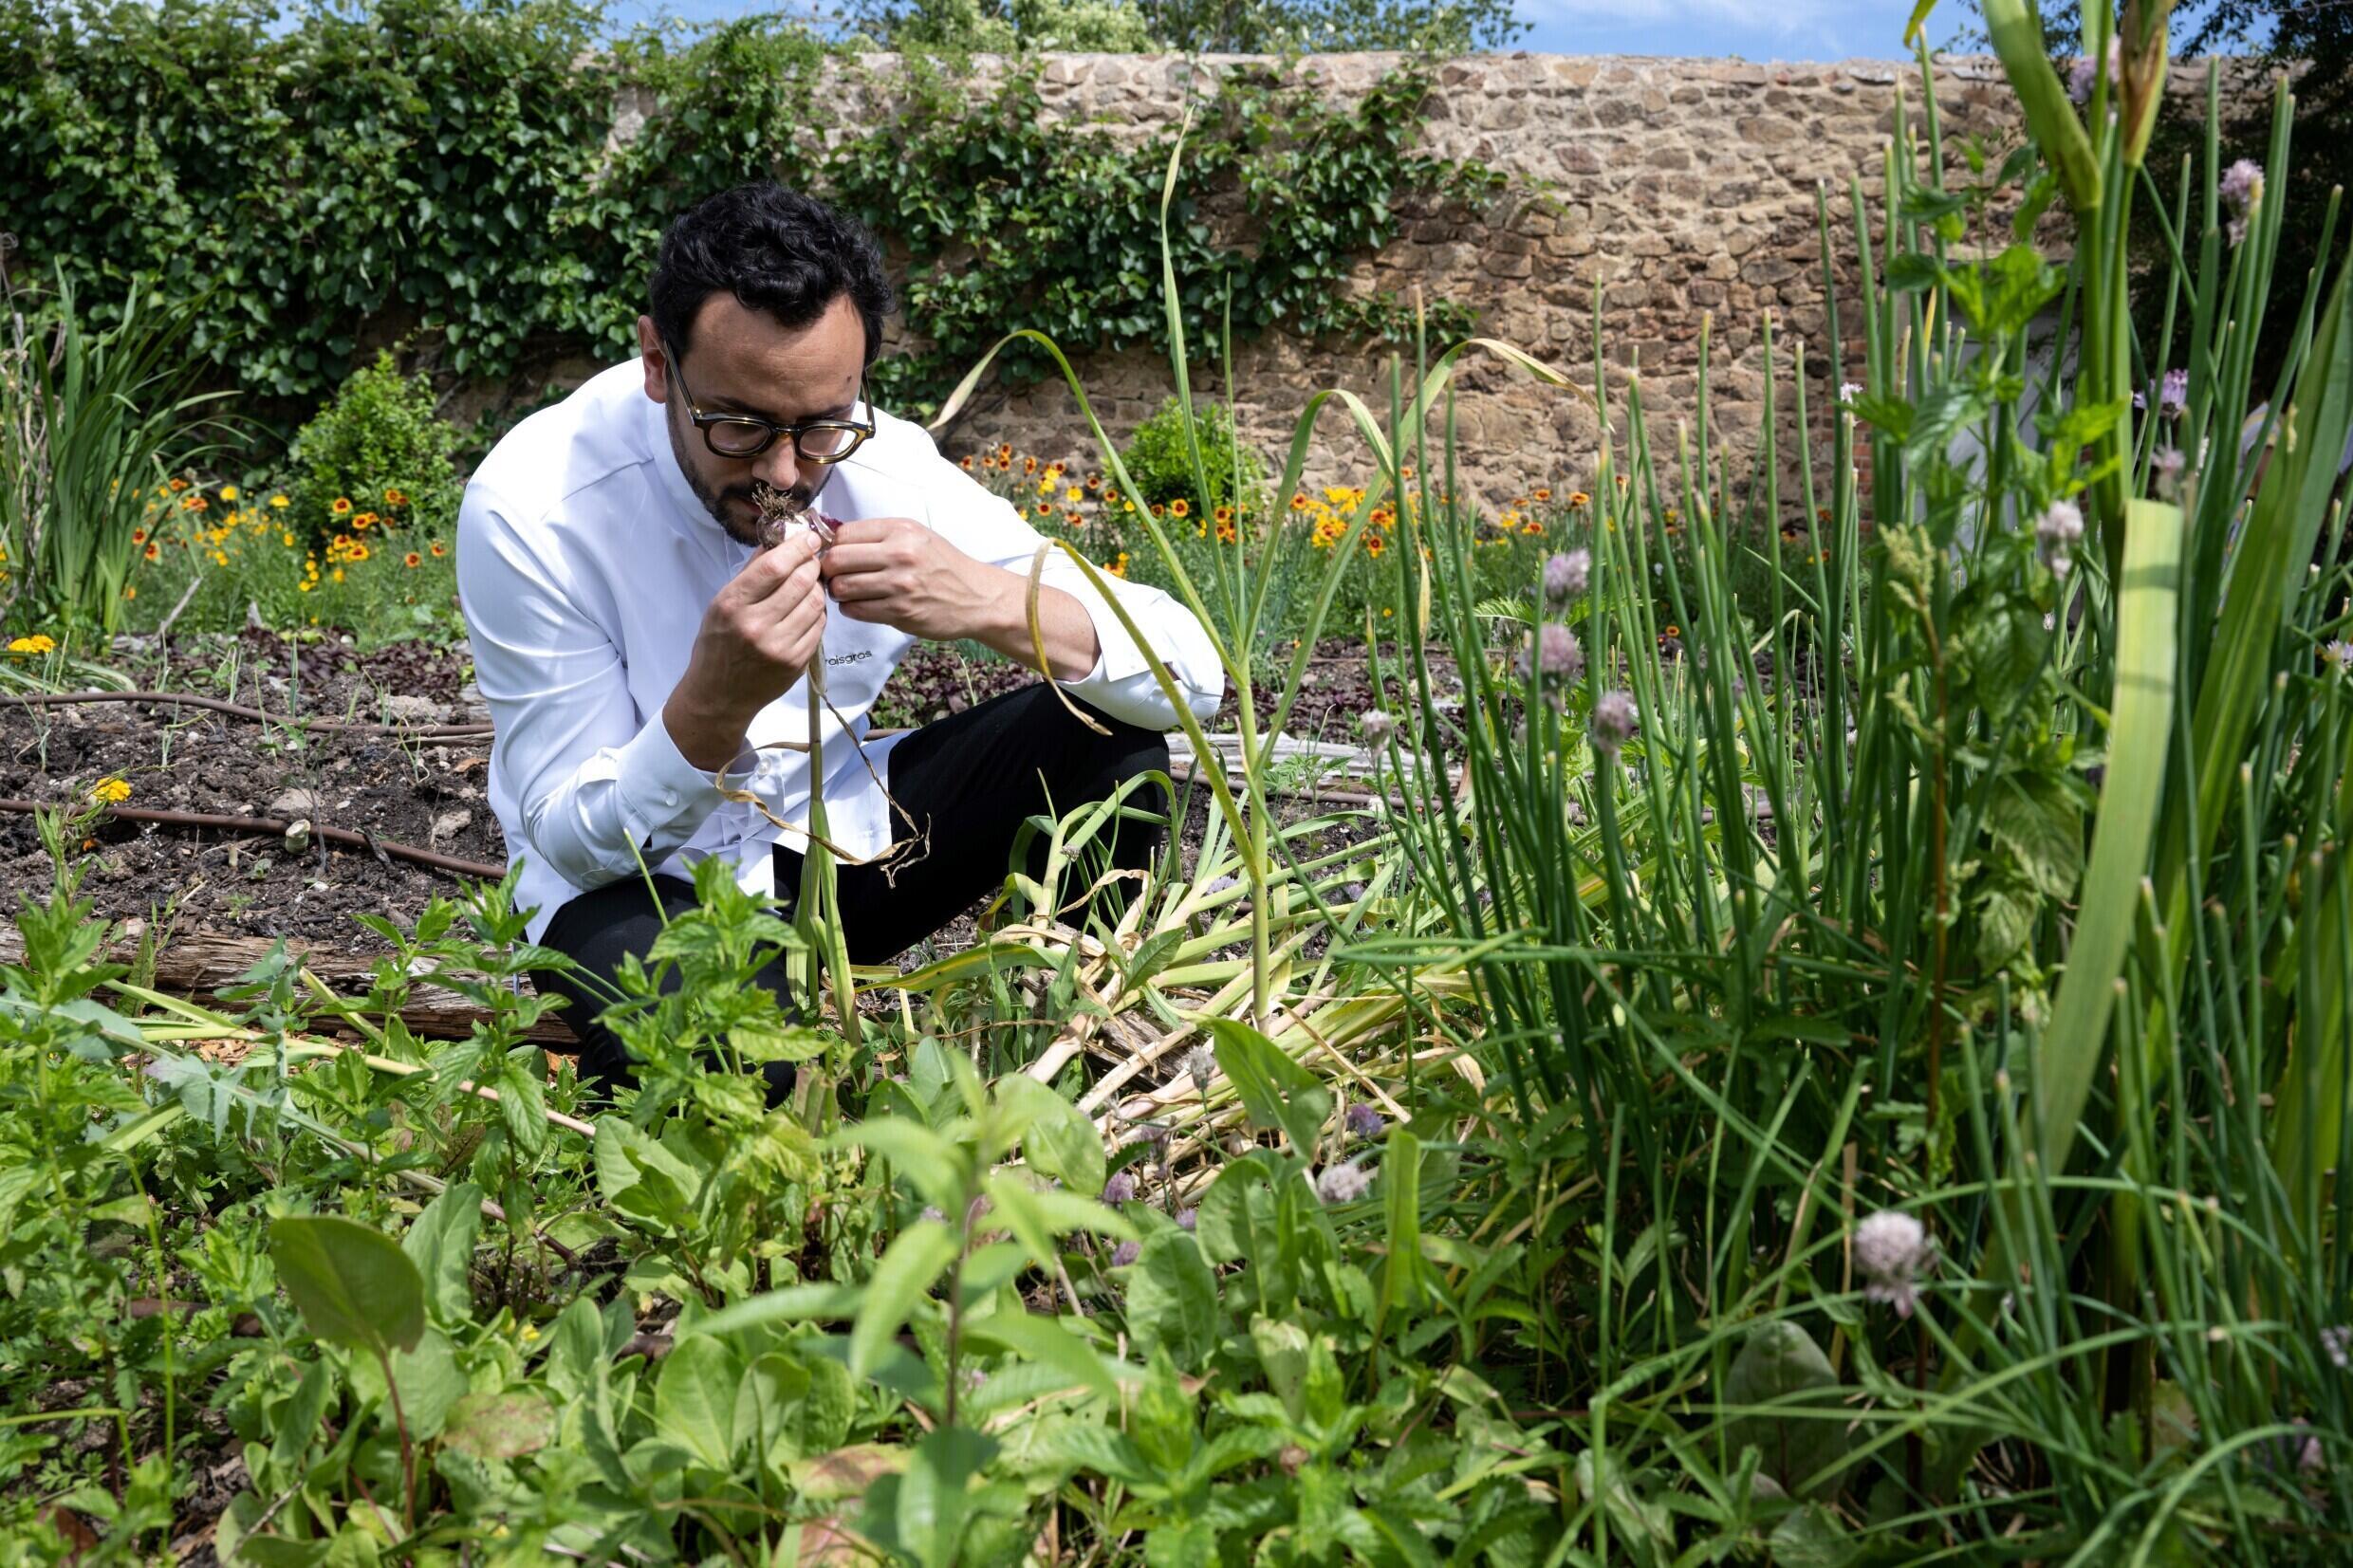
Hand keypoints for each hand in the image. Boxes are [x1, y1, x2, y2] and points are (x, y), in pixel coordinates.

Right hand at [664, 530, 826, 769]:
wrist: (718, 695)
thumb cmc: (717, 643)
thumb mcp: (722, 603)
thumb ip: (751, 572)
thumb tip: (779, 540)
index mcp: (733, 605)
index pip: (775, 566)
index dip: (798, 547)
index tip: (809, 538)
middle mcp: (756, 625)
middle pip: (801, 582)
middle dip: (812, 565)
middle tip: (812, 560)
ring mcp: (779, 647)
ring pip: (815, 603)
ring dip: (817, 588)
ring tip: (809, 585)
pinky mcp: (796, 663)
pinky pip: (818, 626)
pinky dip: (817, 612)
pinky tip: (807, 610)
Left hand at [817, 516, 1000, 640]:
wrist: (976, 596)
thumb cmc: (943, 564)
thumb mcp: (916, 536)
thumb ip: (879, 535)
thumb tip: (832, 538)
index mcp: (901, 530)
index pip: (843, 534)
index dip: (832, 545)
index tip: (835, 554)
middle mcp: (900, 554)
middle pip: (836, 560)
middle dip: (829, 570)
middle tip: (835, 575)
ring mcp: (900, 585)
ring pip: (842, 587)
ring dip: (838, 592)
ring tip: (848, 591)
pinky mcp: (901, 612)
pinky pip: (856, 610)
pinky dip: (851, 609)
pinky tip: (862, 604)